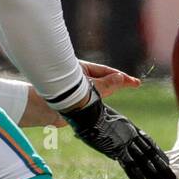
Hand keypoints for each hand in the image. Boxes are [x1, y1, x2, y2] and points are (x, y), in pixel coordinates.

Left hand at [19, 62, 140, 128]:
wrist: (42, 108)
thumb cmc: (62, 91)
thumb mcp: (88, 86)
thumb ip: (106, 84)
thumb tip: (121, 78)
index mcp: (82, 70)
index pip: (106, 72)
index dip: (121, 77)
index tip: (136, 82)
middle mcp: (81, 79)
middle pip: (104, 80)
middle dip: (118, 82)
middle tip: (134, 85)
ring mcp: (79, 91)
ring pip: (99, 91)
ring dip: (109, 92)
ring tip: (120, 94)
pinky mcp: (76, 103)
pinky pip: (93, 101)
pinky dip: (101, 102)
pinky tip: (105, 108)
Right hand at [61, 91, 175, 178]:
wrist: (88, 109)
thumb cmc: (89, 110)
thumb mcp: (100, 116)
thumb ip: (100, 124)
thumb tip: (87, 130)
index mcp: (128, 126)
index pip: (147, 141)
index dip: (157, 151)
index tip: (166, 160)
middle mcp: (131, 135)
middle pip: (149, 153)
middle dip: (161, 167)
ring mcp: (126, 143)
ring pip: (144, 162)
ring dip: (155, 177)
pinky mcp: (118, 151)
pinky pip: (132, 169)